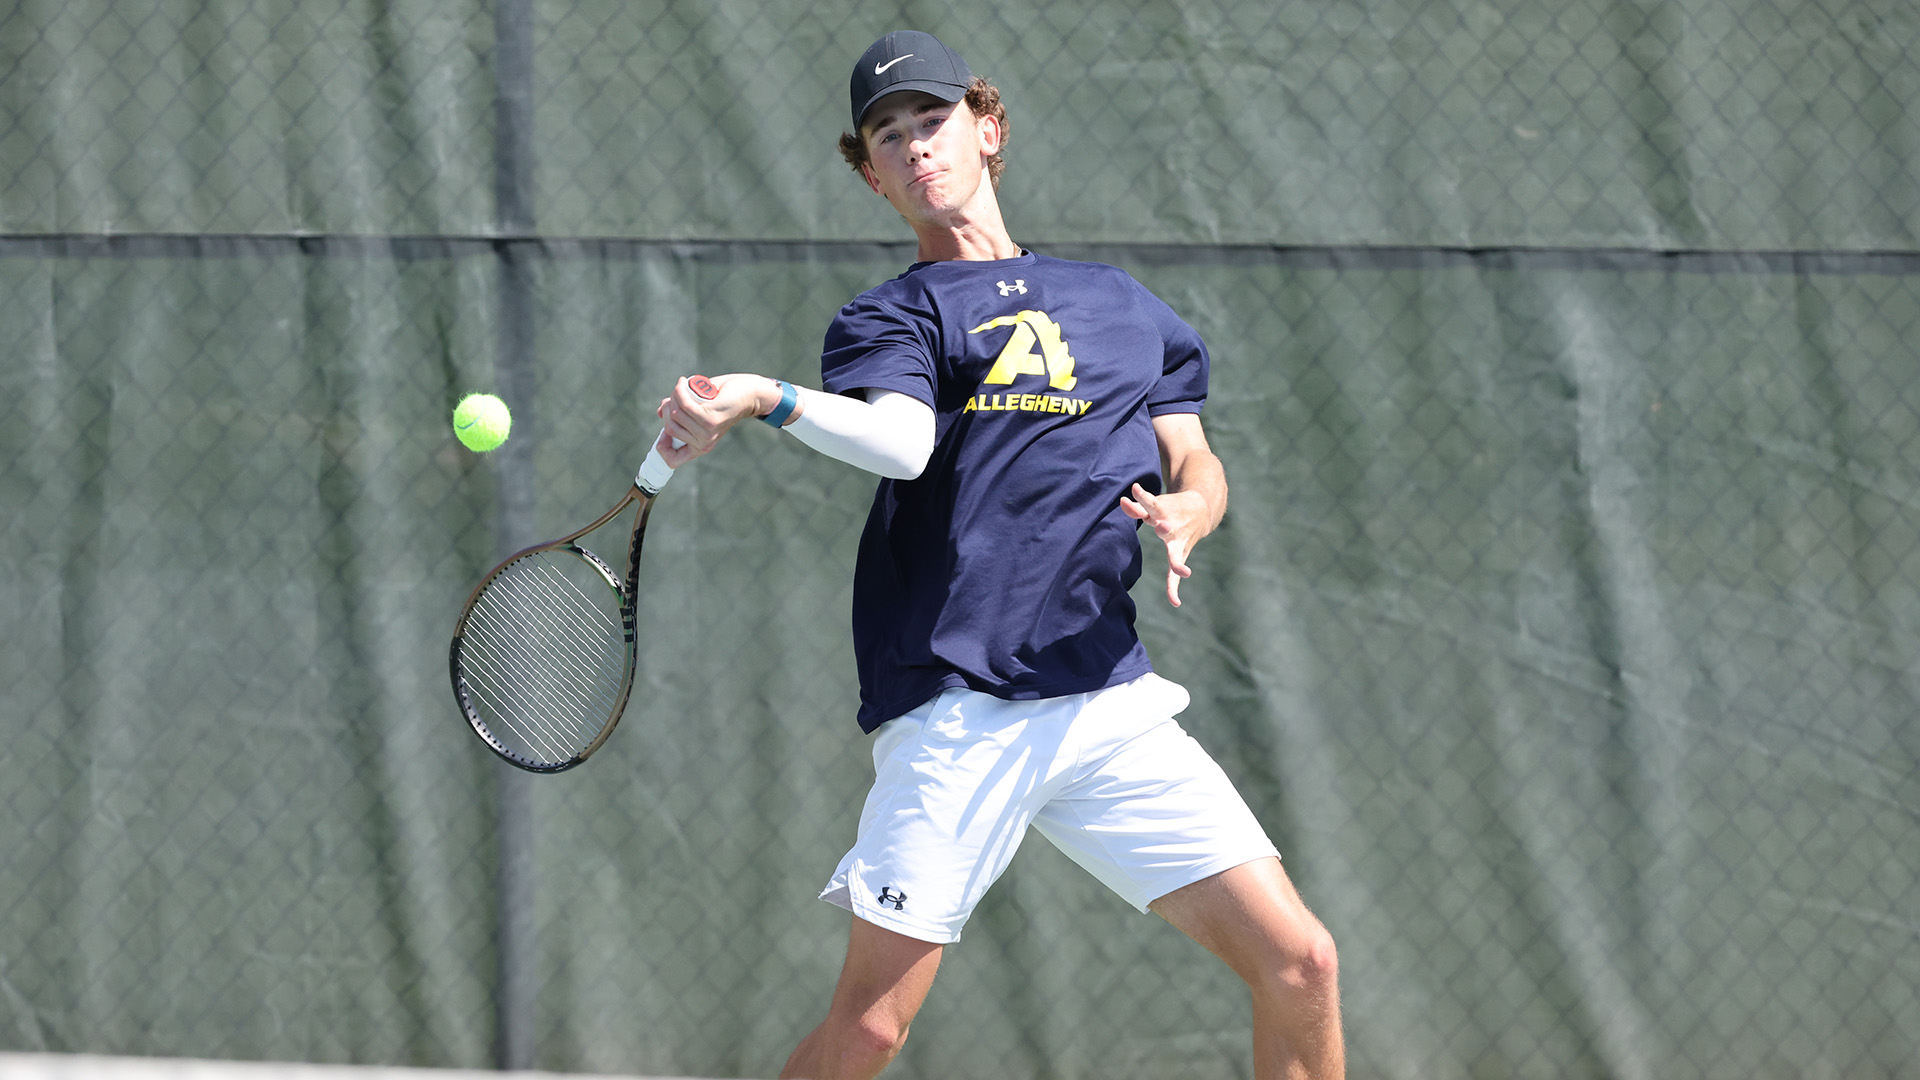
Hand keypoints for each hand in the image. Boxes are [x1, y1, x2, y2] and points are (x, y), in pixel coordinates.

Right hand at [655, 374, 779, 466]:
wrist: (748, 394)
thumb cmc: (722, 400)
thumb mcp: (697, 408)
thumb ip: (680, 411)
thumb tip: (660, 412)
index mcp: (700, 446)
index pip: (673, 460)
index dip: (661, 448)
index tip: (661, 429)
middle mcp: (703, 443)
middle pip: (669, 426)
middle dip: (668, 407)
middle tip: (677, 394)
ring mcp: (707, 432)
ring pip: (675, 413)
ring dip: (675, 395)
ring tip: (682, 386)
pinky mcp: (710, 419)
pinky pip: (685, 404)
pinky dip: (680, 390)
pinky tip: (683, 382)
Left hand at [1120, 482, 1207, 606]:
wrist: (1201, 510)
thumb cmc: (1170, 508)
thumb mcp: (1155, 504)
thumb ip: (1137, 506)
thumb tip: (1122, 501)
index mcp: (1163, 511)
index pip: (1150, 502)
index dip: (1142, 496)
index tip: (1135, 488)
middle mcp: (1172, 527)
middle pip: (1166, 529)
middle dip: (1164, 527)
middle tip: (1162, 526)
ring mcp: (1178, 542)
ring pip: (1175, 554)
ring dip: (1177, 563)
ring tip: (1184, 573)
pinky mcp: (1181, 553)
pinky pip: (1174, 574)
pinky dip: (1173, 588)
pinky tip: (1174, 602)